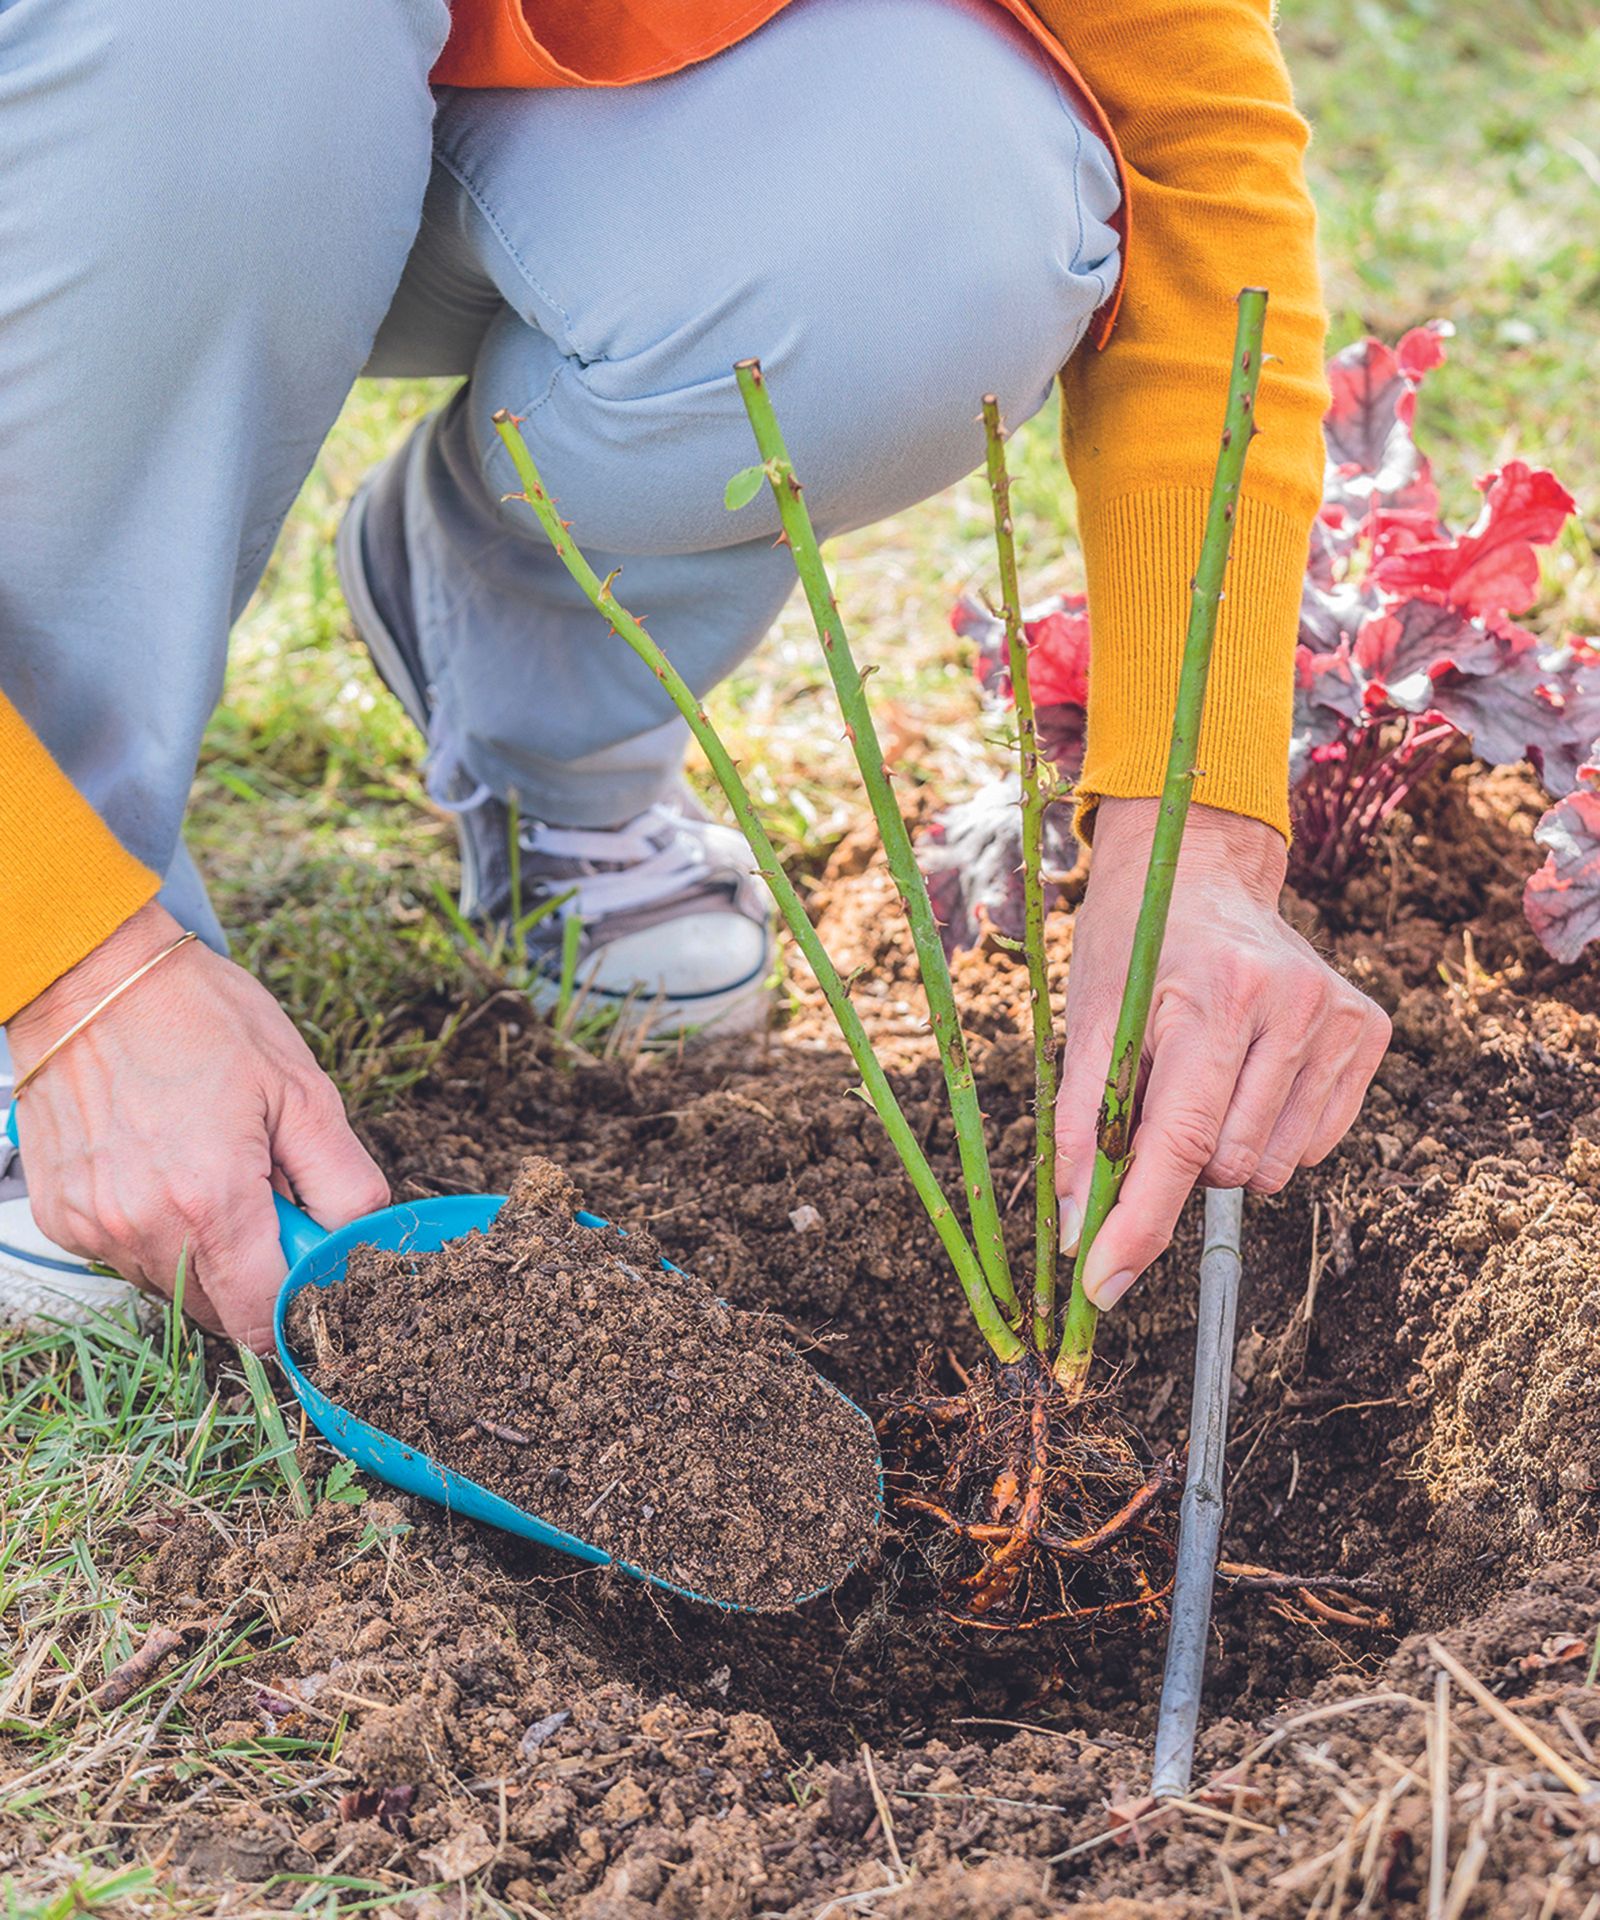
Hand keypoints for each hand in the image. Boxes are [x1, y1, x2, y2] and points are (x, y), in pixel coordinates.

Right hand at [8, 900, 388, 1349]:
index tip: (311, 1271)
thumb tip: (364, 1245)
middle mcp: (141, 1226)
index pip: (260, 1316)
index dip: (296, 1304)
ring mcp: (93, 1225)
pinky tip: (162, 1167)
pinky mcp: (60, 1216)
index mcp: (211, 1201)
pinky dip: (153, 1229)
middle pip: (216, 1308)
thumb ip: (344, 1184)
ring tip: (208, 1168)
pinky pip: (123, 1254)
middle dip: (253, 1270)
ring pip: (169, 1284)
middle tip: (264, 1195)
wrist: (96, 977)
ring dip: (203, 1251)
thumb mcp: (304, 1092)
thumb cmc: (203, 1020)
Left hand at [1054, 798, 1389, 1309]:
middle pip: (1226, 1164)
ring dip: (1225, 1150)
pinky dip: (1270, 1134)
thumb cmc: (1135, 946)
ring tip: (1205, 1076)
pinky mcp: (1370, 1029)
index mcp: (1215, 993)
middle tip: (1159, 1098)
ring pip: (1273, 1166)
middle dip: (1179, 1162)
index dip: (1137, 1223)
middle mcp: (1291, 1001)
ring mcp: (1339, 1016)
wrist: (1203, 872)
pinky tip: (1250, 1075)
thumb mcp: (1090, 1020)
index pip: (1179, 1141)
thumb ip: (1080, 1127)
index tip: (1102, 1287)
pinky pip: (1315, 1144)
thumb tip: (1076, 1230)